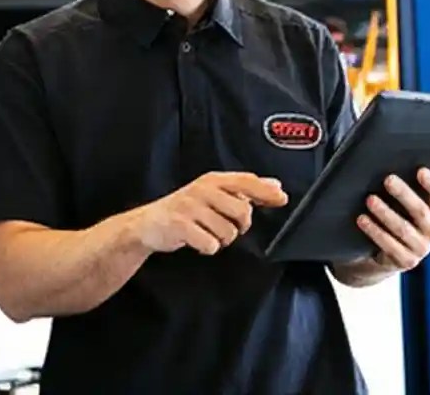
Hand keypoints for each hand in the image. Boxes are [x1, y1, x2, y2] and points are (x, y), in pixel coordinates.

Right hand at [133, 172, 287, 254]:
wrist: (147, 225)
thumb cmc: (186, 210)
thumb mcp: (214, 195)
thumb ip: (245, 190)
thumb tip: (275, 186)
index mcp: (212, 180)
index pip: (245, 181)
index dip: (265, 190)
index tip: (282, 198)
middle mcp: (202, 189)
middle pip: (242, 211)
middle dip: (239, 225)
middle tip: (225, 226)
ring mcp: (190, 207)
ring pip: (227, 232)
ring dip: (221, 239)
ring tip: (207, 233)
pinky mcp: (180, 226)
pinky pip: (210, 244)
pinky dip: (207, 248)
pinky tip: (197, 242)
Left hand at [356, 168, 429, 271]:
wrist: (380, 254)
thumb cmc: (392, 215)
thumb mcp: (399, 202)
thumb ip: (400, 185)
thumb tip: (382, 158)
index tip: (419, 170)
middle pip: (421, 211)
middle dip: (404, 194)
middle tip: (387, 179)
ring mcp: (421, 248)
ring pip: (404, 229)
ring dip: (386, 213)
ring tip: (370, 199)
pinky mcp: (406, 262)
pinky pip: (390, 246)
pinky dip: (375, 232)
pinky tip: (362, 220)